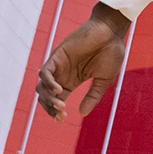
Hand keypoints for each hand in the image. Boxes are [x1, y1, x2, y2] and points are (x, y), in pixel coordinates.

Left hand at [35, 3, 130, 119]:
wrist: (111, 33)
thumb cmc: (111, 53)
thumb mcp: (104, 81)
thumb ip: (93, 96)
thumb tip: (81, 114)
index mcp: (72, 81)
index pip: (57, 100)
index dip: (56, 112)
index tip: (63, 120)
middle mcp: (62, 75)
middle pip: (46, 96)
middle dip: (50, 108)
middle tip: (61, 116)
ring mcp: (58, 66)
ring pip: (41, 86)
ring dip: (48, 99)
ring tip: (61, 104)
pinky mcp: (56, 56)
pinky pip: (45, 72)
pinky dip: (48, 83)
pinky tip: (59, 90)